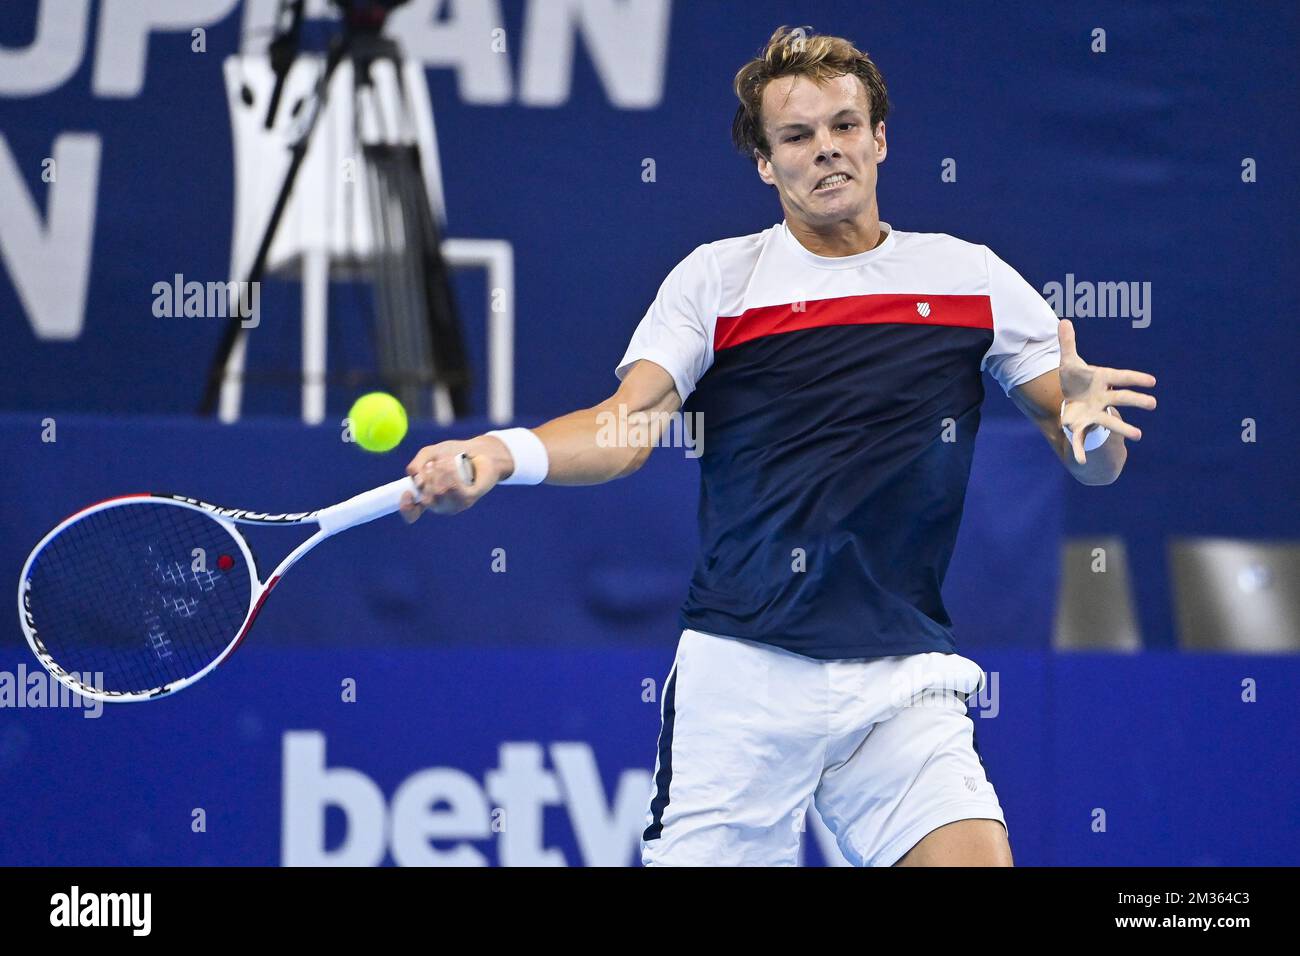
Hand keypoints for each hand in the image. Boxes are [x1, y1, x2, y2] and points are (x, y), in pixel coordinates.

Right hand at [400, 439, 500, 521]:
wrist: (479, 450)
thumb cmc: (453, 454)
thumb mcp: (430, 454)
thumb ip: (417, 464)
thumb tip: (413, 476)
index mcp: (426, 496)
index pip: (412, 513)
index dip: (406, 507)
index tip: (407, 492)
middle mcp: (439, 504)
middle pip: (426, 499)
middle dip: (428, 477)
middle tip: (435, 464)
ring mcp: (454, 504)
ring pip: (439, 492)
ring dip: (440, 472)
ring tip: (447, 462)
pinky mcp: (469, 499)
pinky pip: (454, 490)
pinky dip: (451, 473)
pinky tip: (453, 465)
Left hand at [1058, 319, 1156, 464]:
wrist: (1071, 403)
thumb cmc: (1076, 381)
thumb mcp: (1069, 362)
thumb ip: (1067, 343)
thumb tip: (1063, 321)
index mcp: (1101, 381)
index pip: (1121, 377)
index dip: (1135, 379)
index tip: (1152, 381)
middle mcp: (1103, 399)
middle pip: (1121, 399)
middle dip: (1136, 401)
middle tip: (1153, 403)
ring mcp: (1095, 415)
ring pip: (1110, 422)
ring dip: (1123, 428)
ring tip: (1138, 435)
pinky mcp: (1082, 428)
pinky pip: (1082, 441)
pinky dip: (1080, 451)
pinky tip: (1079, 462)